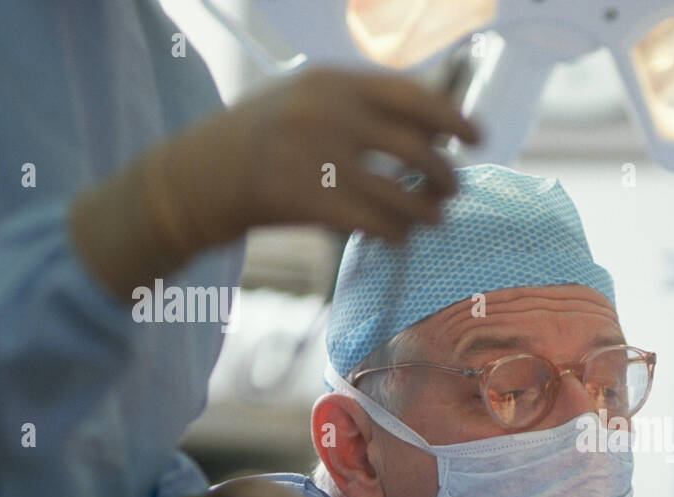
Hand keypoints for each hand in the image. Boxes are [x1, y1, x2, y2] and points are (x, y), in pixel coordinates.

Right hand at [72, 68, 480, 295]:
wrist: (196, 176)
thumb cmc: (258, 138)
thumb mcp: (303, 98)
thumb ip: (359, 104)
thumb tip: (433, 122)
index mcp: (331, 82)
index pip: (412, 96)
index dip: (454, 118)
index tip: (477, 136)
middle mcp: (329, 115)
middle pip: (417, 149)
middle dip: (445, 175)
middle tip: (451, 189)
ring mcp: (319, 159)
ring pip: (403, 194)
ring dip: (427, 212)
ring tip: (433, 218)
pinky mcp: (311, 203)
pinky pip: (377, 224)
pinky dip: (395, 234)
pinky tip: (397, 237)